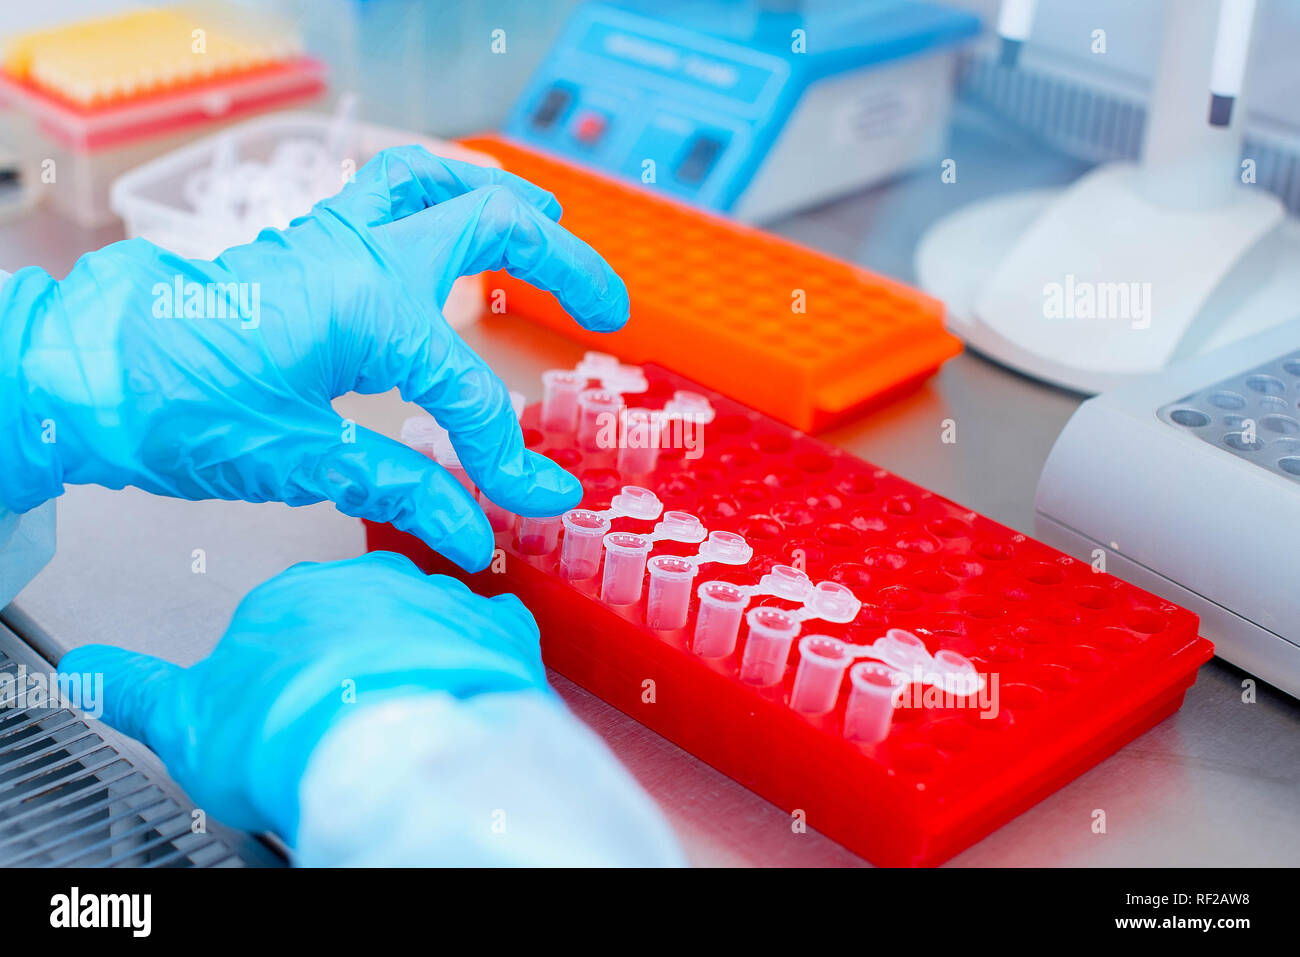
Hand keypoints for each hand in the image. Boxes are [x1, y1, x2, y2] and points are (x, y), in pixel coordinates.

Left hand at [0, 147, 628, 569]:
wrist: (93, 373)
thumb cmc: (176, 411)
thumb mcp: (302, 460)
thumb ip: (406, 486)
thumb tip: (478, 527)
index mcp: (370, 311)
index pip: (472, 391)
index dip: (512, 454)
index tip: (537, 496)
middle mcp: (362, 255)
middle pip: (497, 227)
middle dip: (568, 266)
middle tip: (610, 313)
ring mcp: (337, 236)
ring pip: (446, 182)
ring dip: (509, 206)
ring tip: (553, 238)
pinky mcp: (313, 241)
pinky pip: (394, 190)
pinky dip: (442, 197)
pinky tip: (459, 230)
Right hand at [57, 551, 552, 841]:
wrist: (387, 750)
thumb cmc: (291, 731)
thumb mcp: (182, 719)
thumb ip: (133, 687)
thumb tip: (89, 670)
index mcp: (291, 595)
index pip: (288, 616)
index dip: (288, 665)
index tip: (289, 700)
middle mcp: (368, 583)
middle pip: (362, 611)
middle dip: (357, 654)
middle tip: (349, 711)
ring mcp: (436, 599)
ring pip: (429, 616)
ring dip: (421, 654)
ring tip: (407, 711)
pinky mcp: (497, 627)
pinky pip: (498, 629)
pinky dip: (487, 656)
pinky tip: (469, 690)